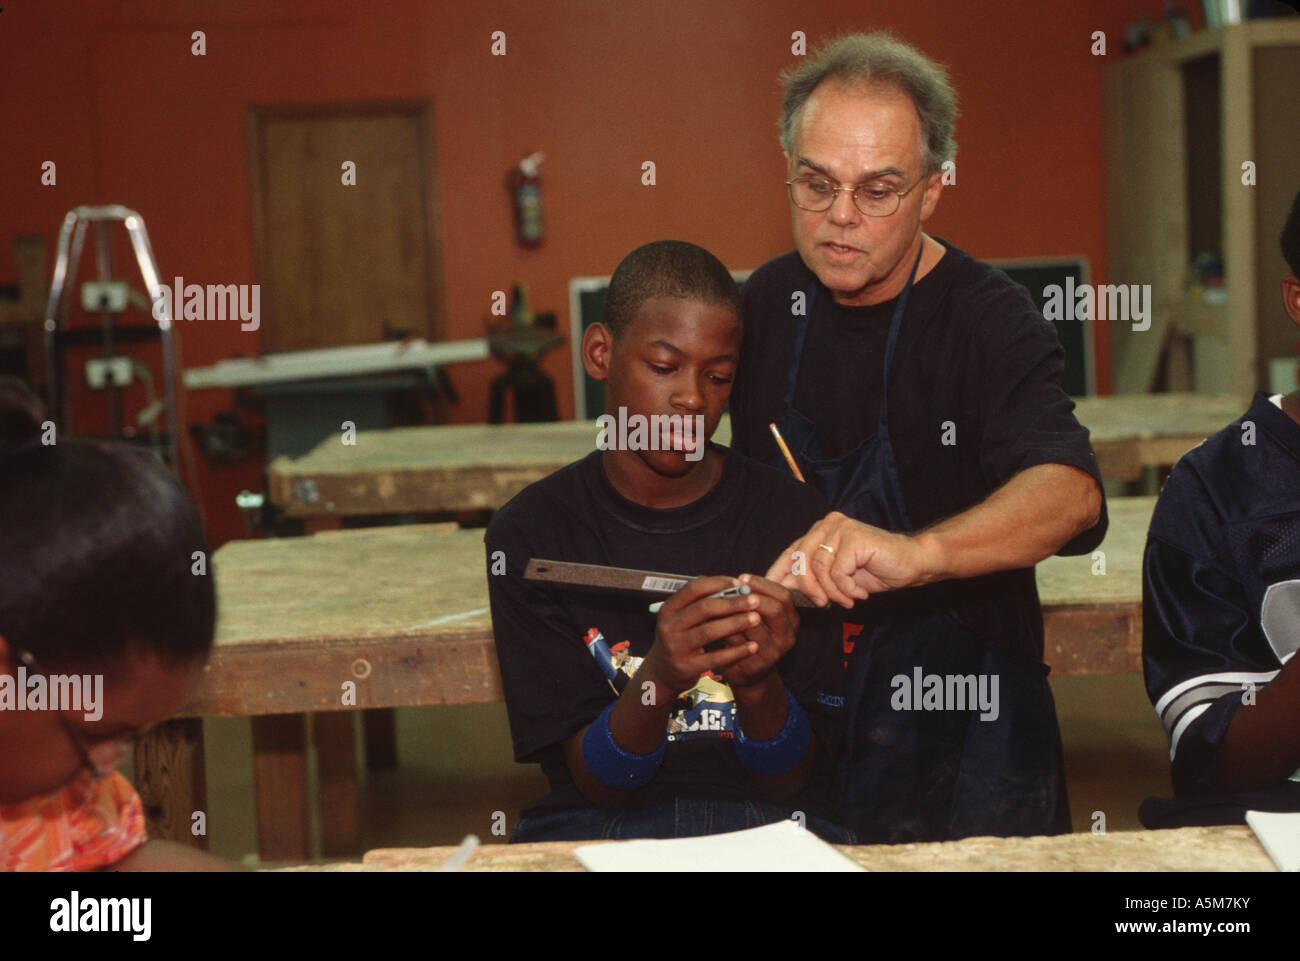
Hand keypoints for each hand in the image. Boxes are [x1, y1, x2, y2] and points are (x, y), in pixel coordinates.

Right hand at [640, 576, 762, 698]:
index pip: (694, 588)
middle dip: (732, 603)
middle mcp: (668, 626)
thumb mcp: (682, 618)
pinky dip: (736, 651)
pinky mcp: (686, 667)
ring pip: (709, 631)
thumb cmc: (681, 638)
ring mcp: (675, 647)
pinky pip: (715, 657)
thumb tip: (734, 585)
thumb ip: (702, 603)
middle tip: (755, 600)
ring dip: (736, 623)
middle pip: (704, 608)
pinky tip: (753, 646)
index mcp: (668, 609)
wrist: (663, 672)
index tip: (740, 583)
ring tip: (756, 618)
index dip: (718, 583)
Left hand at [717, 574, 798, 691]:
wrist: (747, 671)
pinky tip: (716, 622)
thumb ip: (753, 599)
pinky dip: (729, 630)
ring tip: (720, 602)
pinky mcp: (761, 663)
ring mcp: (777, 650)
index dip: (763, 584)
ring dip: (737, 611)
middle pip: (775, 609)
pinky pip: (744, 642)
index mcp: (791, 618)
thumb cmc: (750, 636)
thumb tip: (735, 579)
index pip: (783, 595)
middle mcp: (788, 634)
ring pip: (757, 625)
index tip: (742, 577)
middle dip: (752, 596)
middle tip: (732, 589)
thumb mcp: (756, 615)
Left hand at [765, 511, 939, 608]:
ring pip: (818, 568)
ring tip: (848, 599)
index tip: (768, 591)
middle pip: (800, 560)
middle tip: (822, 604)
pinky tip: (859, 592)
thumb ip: (812, 579)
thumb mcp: (837, 578)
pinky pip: (837, 572)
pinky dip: (847, 588)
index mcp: (820, 531)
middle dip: (808, 588)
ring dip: (833, 592)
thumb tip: (781, 589)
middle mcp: (827, 524)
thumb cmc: (876, 571)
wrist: (913, 564)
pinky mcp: (853, 537)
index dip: (777, 572)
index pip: (791, 551)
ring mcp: (840, 528)